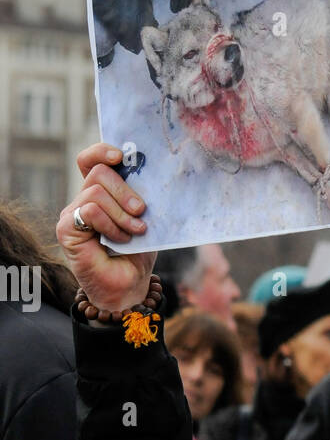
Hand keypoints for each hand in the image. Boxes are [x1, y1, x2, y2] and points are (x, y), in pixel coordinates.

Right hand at [57, 143, 154, 313]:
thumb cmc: (137, 255)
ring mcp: (72, 215)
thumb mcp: (144, 219)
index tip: (122, 157)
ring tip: (135, 232)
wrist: (129, 287)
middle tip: (141, 212)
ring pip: (96, 192)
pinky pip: (90, 211)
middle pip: (99, 172)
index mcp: (100, 195)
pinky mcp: (67, 230)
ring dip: (122, 213)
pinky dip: (111, 224)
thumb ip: (140, 196)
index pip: (90, 160)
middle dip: (125, 190)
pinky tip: (121, 240)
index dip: (103, 151)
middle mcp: (82, 201)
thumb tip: (152, 172)